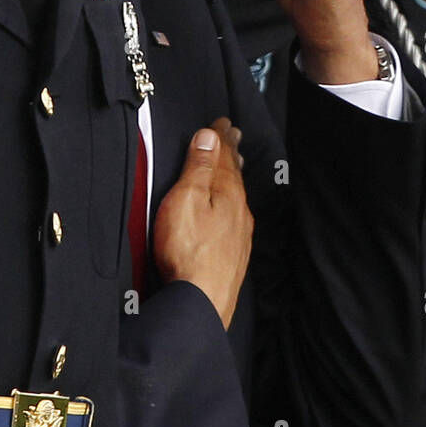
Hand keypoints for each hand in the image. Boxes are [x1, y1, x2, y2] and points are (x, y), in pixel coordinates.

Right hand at [152, 119, 252, 330]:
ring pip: (236, 197)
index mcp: (228, 193)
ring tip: (233, 165)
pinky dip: (231, 204)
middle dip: (231, 154)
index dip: (220, 137)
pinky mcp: (231, 256)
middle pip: (234, 175)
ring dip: (232, 177)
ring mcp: (238, 236)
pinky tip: (228, 211)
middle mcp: (239, 212)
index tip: (222, 122)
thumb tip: (209, 137)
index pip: (224, 156)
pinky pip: (234, 218)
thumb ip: (199, 167)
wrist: (201, 304)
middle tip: (233, 137)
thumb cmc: (188, 253)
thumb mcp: (187, 198)